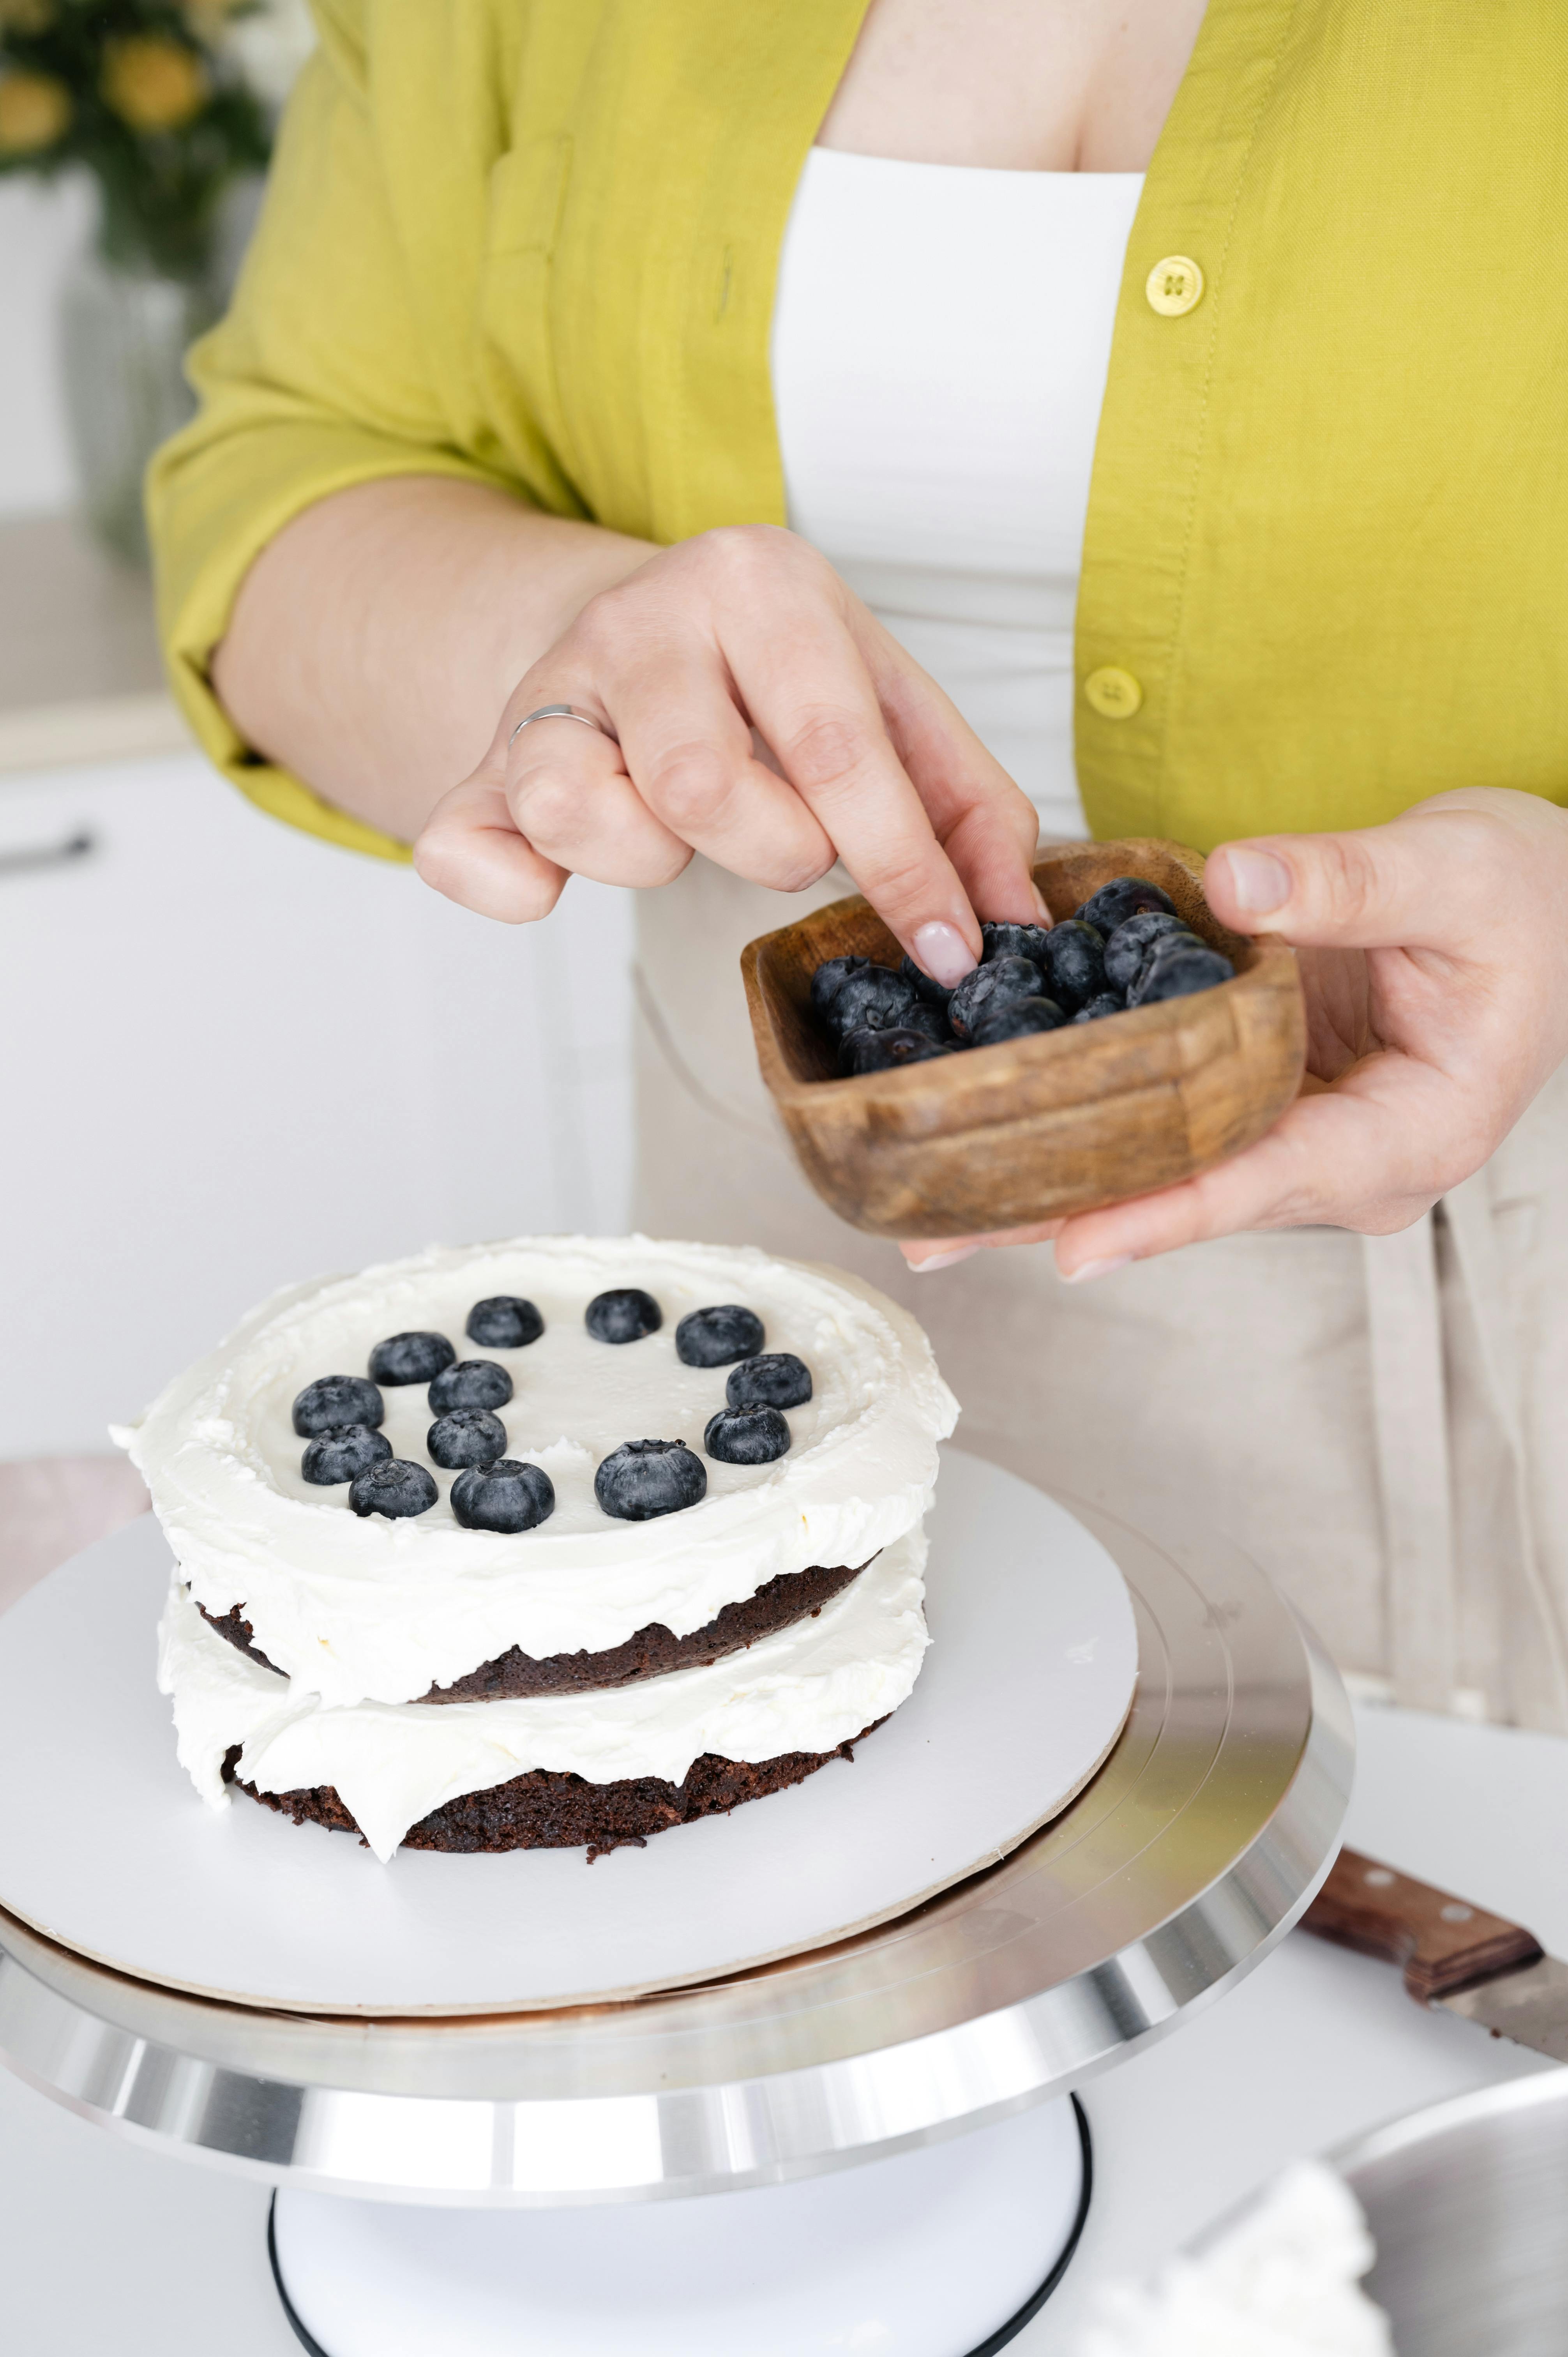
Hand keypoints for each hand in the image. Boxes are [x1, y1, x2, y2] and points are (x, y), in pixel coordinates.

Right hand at [414, 525, 1041, 979]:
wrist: (650, 628)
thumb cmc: (784, 683)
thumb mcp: (894, 708)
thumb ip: (969, 809)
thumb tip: (1014, 925)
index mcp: (758, 585)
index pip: (835, 747)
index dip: (902, 869)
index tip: (948, 951)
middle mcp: (639, 618)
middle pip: (701, 786)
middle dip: (771, 850)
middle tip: (784, 834)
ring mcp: (545, 692)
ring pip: (579, 813)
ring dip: (649, 861)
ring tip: (679, 829)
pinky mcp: (478, 764)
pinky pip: (462, 852)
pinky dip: (512, 889)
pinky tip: (559, 878)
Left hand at [902, 789, 1567, 1277]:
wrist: (1539, 904)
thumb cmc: (1521, 898)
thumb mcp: (1454, 871)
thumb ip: (1349, 880)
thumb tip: (1236, 879)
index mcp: (1411, 1132)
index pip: (1270, 1180)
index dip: (1166, 1211)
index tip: (1070, 1243)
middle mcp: (1347, 1164)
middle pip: (1193, 1198)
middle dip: (1067, 1215)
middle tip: (935, 1237)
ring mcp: (1301, 1143)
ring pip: (1164, 1177)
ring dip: (1051, 1187)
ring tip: (927, 1212)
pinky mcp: (1263, 1106)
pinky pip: (1165, 1130)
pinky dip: (1084, 1131)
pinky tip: (988, 1136)